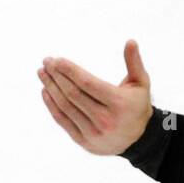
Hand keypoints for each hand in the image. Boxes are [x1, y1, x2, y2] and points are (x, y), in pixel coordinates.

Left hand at [38, 40, 152, 155]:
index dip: (69, 70)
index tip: (56, 59)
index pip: (87, 83)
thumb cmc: (136, 105)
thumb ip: (134, 63)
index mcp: (119, 103)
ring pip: (65, 106)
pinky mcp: (83, 141)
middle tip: (47, 62)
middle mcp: (105, 120)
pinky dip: (51, 105)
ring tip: (42, 73)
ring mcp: (93, 133)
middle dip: (57, 75)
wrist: (138, 140)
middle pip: (73, 94)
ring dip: (51, 87)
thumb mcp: (141, 84)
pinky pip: (62, 120)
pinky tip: (46, 91)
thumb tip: (130, 41)